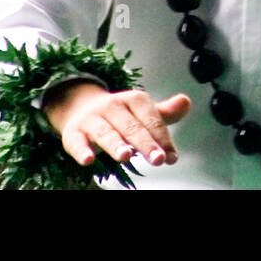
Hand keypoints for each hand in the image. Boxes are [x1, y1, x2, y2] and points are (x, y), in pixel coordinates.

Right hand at [42, 80, 190, 167]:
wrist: (81, 107)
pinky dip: (81, 151)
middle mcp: (113, 106)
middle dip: (145, 143)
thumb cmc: (121, 115)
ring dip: (116, 144)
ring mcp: (92, 119)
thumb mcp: (144, 112)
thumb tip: (186, 102)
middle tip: (157, 159)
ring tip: (126, 156)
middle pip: (131, 126)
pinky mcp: (74, 132)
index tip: (171, 157)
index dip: (162, 138)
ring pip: (105, 132)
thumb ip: (165, 113)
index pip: (151, 119)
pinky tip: (88, 160)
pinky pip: (76, 141)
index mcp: (134, 100)